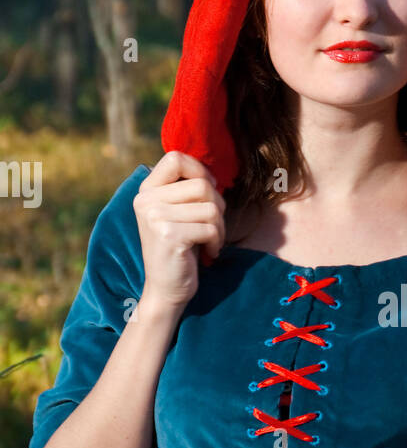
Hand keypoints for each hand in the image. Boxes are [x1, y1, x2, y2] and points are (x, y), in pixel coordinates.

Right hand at [134, 151, 225, 312]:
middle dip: (218, 206)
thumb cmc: (179, 247)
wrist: (166, 288)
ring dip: (219, 227)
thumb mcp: (177, 212)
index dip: (200, 171)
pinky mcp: (169, 235)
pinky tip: (207, 252)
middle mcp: (146, 200)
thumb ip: (187, 189)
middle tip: (212, 226)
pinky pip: (211, 228)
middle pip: (202, 185)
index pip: (176, 158)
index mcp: (146, 190)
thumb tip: (212, 171)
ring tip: (209, 240)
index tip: (206, 194)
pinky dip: (216, 242)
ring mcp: (155, 217)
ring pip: (211, 207)